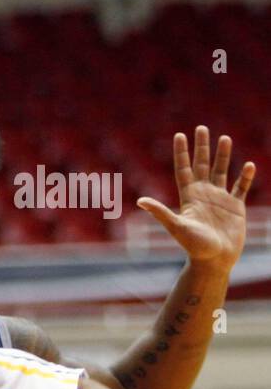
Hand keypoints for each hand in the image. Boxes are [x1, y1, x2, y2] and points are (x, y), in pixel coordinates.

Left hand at [137, 127, 255, 272]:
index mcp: (189, 196)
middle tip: (201, 128)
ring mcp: (220, 199)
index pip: (184, 169)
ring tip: (225, 137)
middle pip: (202, 165)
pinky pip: (240, 188)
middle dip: (202, 147)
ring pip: (222, 171)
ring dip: (223, 156)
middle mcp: (204, 194)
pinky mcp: (236, 207)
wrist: (214, 260)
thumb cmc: (193, 246)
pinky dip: (245, 177)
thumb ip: (160, 212)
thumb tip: (139, 201)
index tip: (179, 134)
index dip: (182, 152)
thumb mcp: (176, 227)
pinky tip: (248, 165)